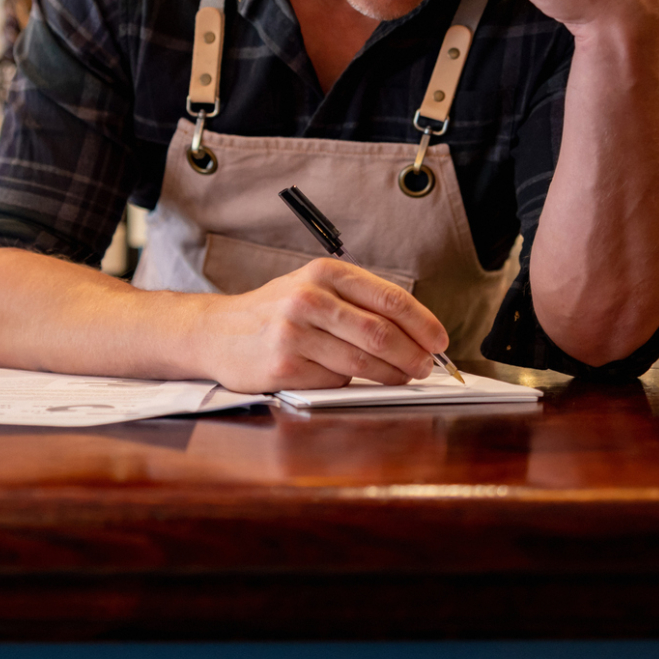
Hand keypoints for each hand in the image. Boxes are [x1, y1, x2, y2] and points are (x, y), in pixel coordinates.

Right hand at [197, 259, 447, 393]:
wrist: (217, 331)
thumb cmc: (275, 312)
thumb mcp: (314, 289)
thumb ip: (358, 303)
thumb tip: (414, 333)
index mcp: (325, 273)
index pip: (390, 298)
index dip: (423, 324)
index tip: (440, 342)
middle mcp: (310, 298)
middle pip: (382, 333)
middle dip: (414, 355)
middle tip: (426, 366)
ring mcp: (296, 331)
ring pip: (364, 361)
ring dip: (393, 375)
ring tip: (403, 377)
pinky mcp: (285, 365)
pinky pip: (336, 381)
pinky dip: (354, 385)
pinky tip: (356, 382)